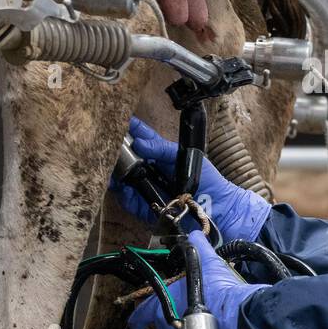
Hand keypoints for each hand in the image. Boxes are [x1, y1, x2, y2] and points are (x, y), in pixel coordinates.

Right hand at [111, 117, 270, 240]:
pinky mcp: (147, 208)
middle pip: (128, 160)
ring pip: (123, 180)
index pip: (143, 139)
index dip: (131, 130)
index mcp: (162, 156)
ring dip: (115, 173)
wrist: (218, 209)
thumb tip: (139, 143)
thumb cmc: (208, 180)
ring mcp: (148, 190)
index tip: (120, 119)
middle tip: (109, 146)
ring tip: (111, 166)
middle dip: (117, 153)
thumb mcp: (186, 158)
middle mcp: (152, 172)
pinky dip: (123, 193)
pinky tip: (121, 186)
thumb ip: (162, 149)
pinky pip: (128, 200)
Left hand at [125, 229, 267, 328]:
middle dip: (168, 322)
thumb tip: (196, 235)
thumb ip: (199, 246)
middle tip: (181, 313)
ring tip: (197, 321)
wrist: (238, 315)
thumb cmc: (219, 291)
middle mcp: (166, 328)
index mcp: (161, 307)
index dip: (134, 324)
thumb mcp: (208, 263)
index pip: (140, 316)